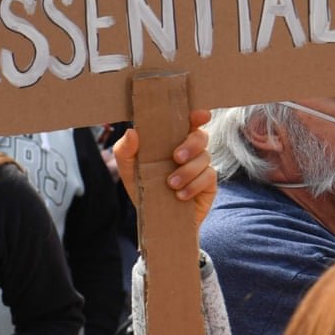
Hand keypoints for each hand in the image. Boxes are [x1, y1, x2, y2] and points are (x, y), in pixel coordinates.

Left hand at [114, 108, 216, 230]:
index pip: (188, 122)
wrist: (156, 218)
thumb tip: (132, 132)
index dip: (197, 115)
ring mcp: (201, 166)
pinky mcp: (208, 184)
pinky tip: (180, 195)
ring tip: (171, 184)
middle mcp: (190, 150)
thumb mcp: (128, 169)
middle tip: (176, 157)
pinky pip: (208, 177)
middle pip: (201, 136)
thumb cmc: (143, 186)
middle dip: (190, 145)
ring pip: (205, 157)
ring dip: (188, 170)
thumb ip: (125, 150)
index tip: (200, 115)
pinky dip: (194, 185)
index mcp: (172, 140)